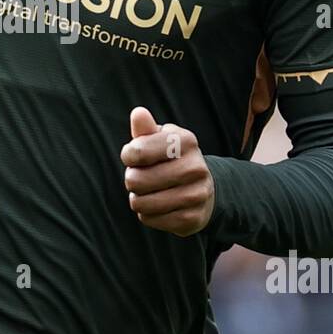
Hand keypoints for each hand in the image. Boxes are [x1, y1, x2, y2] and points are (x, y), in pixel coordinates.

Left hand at [120, 106, 214, 235]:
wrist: (204, 188)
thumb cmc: (171, 159)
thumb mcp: (160, 140)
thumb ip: (145, 129)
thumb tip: (138, 113)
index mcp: (186, 141)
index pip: (136, 151)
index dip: (128, 156)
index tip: (134, 156)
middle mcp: (195, 167)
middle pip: (136, 180)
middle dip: (132, 180)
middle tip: (142, 177)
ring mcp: (196, 195)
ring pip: (141, 203)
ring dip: (138, 199)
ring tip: (149, 192)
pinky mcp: (192, 219)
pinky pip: (150, 219)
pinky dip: (147, 214)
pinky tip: (159, 206)